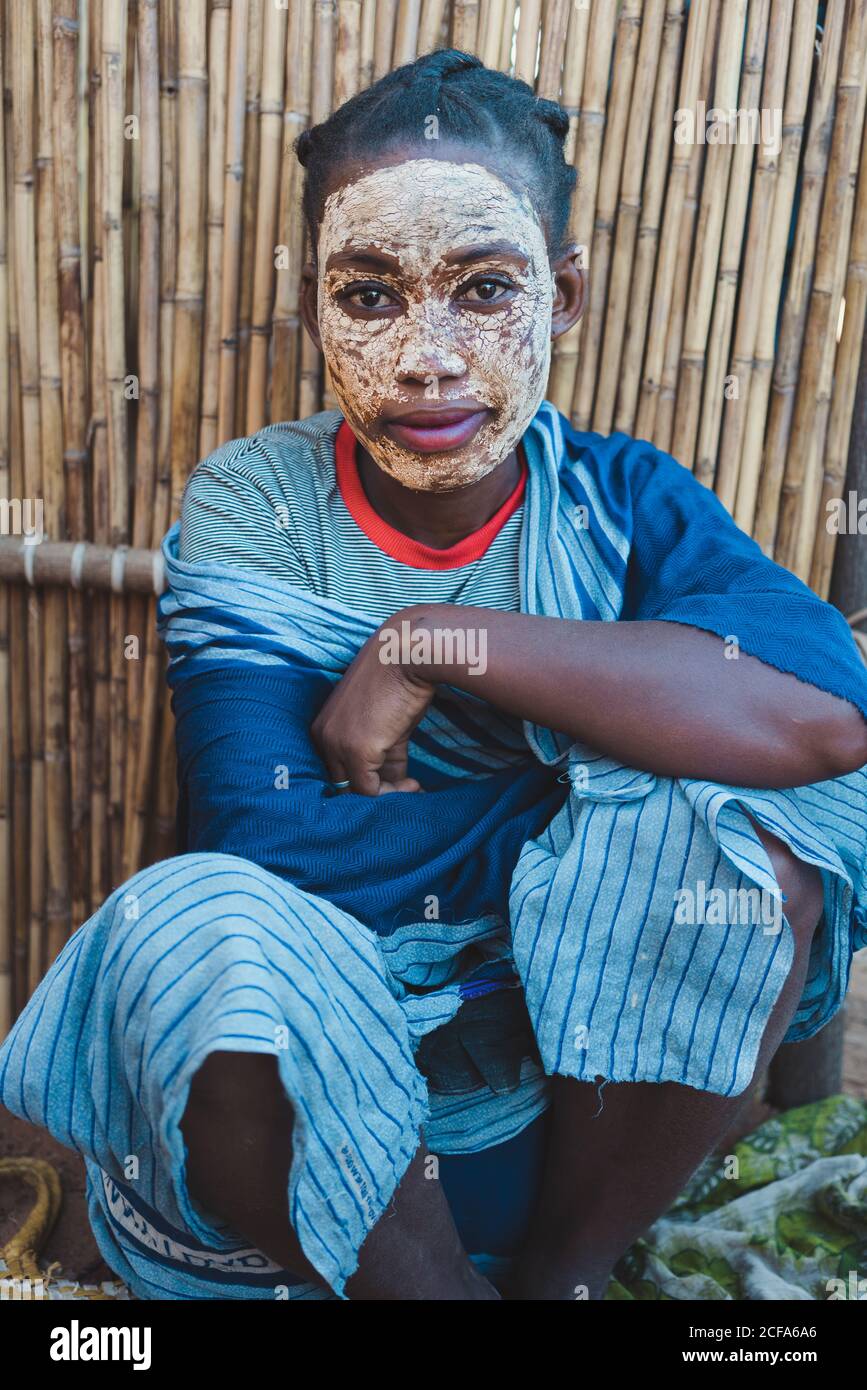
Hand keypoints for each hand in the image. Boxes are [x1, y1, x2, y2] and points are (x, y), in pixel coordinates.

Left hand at [311, 617, 436, 794]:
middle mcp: (322, 737)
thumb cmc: (401, 681)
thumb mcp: (387, 722)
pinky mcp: (356, 750)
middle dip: (377, 793)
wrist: (407, 654)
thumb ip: (385, 753)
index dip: (369, 783)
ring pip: (356, 792)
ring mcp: (336, 745)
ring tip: (415, 788)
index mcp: (323, 727)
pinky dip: (395, 795)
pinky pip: (371, 791)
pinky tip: (416, 785)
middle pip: (343, 785)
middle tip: (410, 789)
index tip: (400, 784)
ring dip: (389, 797)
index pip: (339, 771)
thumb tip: (399, 785)